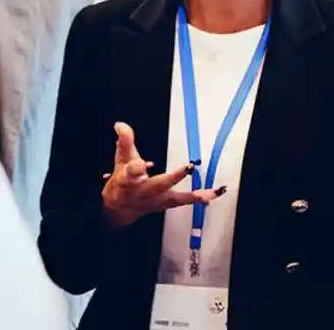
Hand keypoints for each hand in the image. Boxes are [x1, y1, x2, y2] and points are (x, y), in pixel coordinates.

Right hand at [101, 122, 224, 229]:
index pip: (131, 173)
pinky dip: (199, 198)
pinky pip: (184, 201)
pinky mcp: (166, 204)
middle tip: (188, 168)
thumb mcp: (121, 159)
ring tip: (213, 191)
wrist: (120, 208)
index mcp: (128, 180)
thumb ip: (124, 141)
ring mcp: (157, 200)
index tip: (140, 165)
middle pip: (159, 185)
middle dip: (173, 177)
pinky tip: (214, 194)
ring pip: (177, 198)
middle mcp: (144, 192)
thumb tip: (121, 125)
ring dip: (195, 195)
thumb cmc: (122, 181)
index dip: (135, 169)